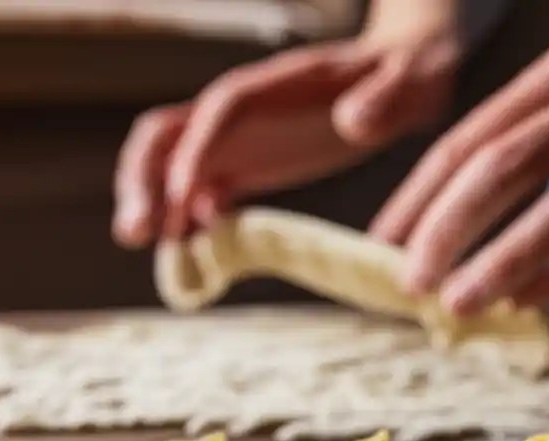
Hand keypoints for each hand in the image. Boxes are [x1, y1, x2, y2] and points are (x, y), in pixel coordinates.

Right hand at [113, 30, 458, 246]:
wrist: (403, 76)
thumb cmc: (408, 75)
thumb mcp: (411, 82)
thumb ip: (383, 99)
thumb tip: (351, 121)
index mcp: (277, 86)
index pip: (221, 109)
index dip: (198, 148)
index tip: (187, 195)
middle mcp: (242, 112)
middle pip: (166, 134)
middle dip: (144, 179)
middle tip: (137, 232)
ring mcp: (236, 140)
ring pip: (167, 165)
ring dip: (149, 204)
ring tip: (145, 247)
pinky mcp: (244, 167)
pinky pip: (196, 196)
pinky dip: (183, 224)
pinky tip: (189, 256)